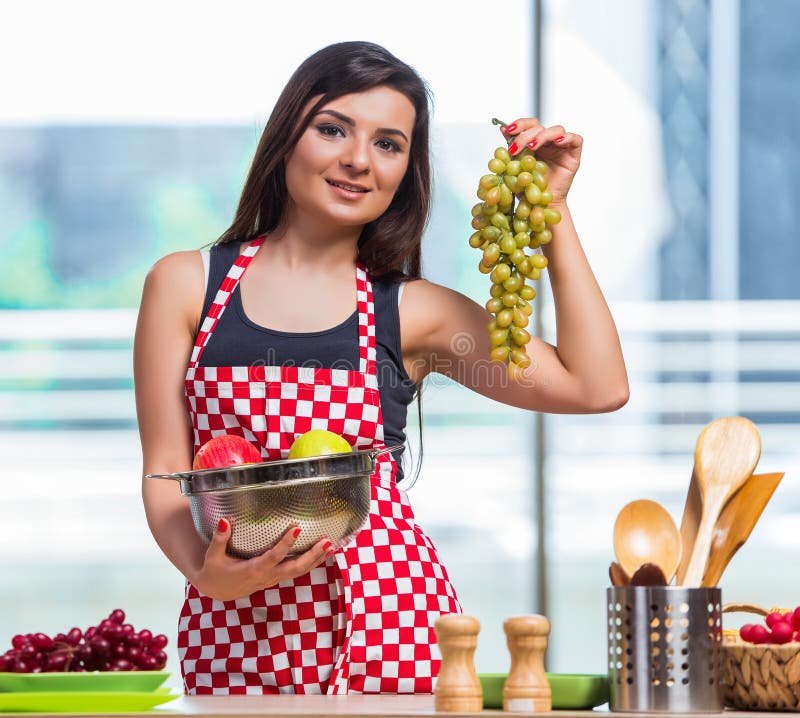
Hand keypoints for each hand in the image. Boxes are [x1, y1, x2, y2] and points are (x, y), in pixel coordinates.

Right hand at [192, 519, 333, 601]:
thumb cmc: (214, 571)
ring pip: (298, 572)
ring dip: (316, 560)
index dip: (285, 544)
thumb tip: (225, 520)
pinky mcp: (276, 578)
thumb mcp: (213, 556)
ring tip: (331, 546)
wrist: (217, 591)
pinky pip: (296, 571)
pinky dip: (311, 563)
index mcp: (252, 571)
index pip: (273, 557)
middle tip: (326, 542)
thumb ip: (220, 538)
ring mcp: (273, 579)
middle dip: (312, 556)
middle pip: (294, 569)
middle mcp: (266, 576)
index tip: (297, 529)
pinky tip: (323, 553)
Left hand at [501, 118, 582, 207]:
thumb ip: (512, 148)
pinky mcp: (573, 154)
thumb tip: (503, 129)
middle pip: (540, 127)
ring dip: (543, 136)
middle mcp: (548, 142)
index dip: (520, 124)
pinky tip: (558, 142)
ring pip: (556, 130)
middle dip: (526, 135)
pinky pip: (576, 140)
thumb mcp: (515, 167)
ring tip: (532, 147)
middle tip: (516, 148)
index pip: (529, 125)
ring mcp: (562, 147)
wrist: (538, 205)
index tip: (509, 130)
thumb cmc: (528, 188)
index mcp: (534, 142)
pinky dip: (568, 138)